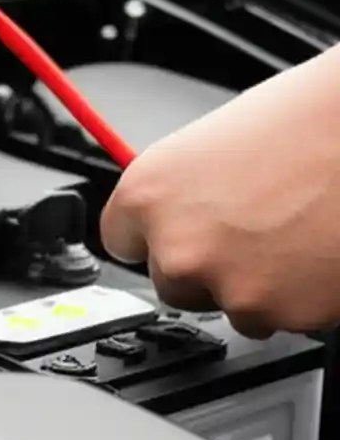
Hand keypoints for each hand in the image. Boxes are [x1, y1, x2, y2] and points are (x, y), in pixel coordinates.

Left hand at [101, 45, 339, 337]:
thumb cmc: (306, 122)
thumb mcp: (211, 148)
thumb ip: (181, 196)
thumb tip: (172, 219)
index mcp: (146, 195)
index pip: (123, 242)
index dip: (158, 235)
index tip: (181, 229)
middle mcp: (176, 247)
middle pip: (171, 283)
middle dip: (208, 266)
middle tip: (255, 228)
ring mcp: (225, 286)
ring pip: (229, 305)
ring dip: (256, 283)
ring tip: (295, 232)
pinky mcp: (278, 312)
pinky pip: (281, 317)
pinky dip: (300, 296)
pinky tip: (317, 251)